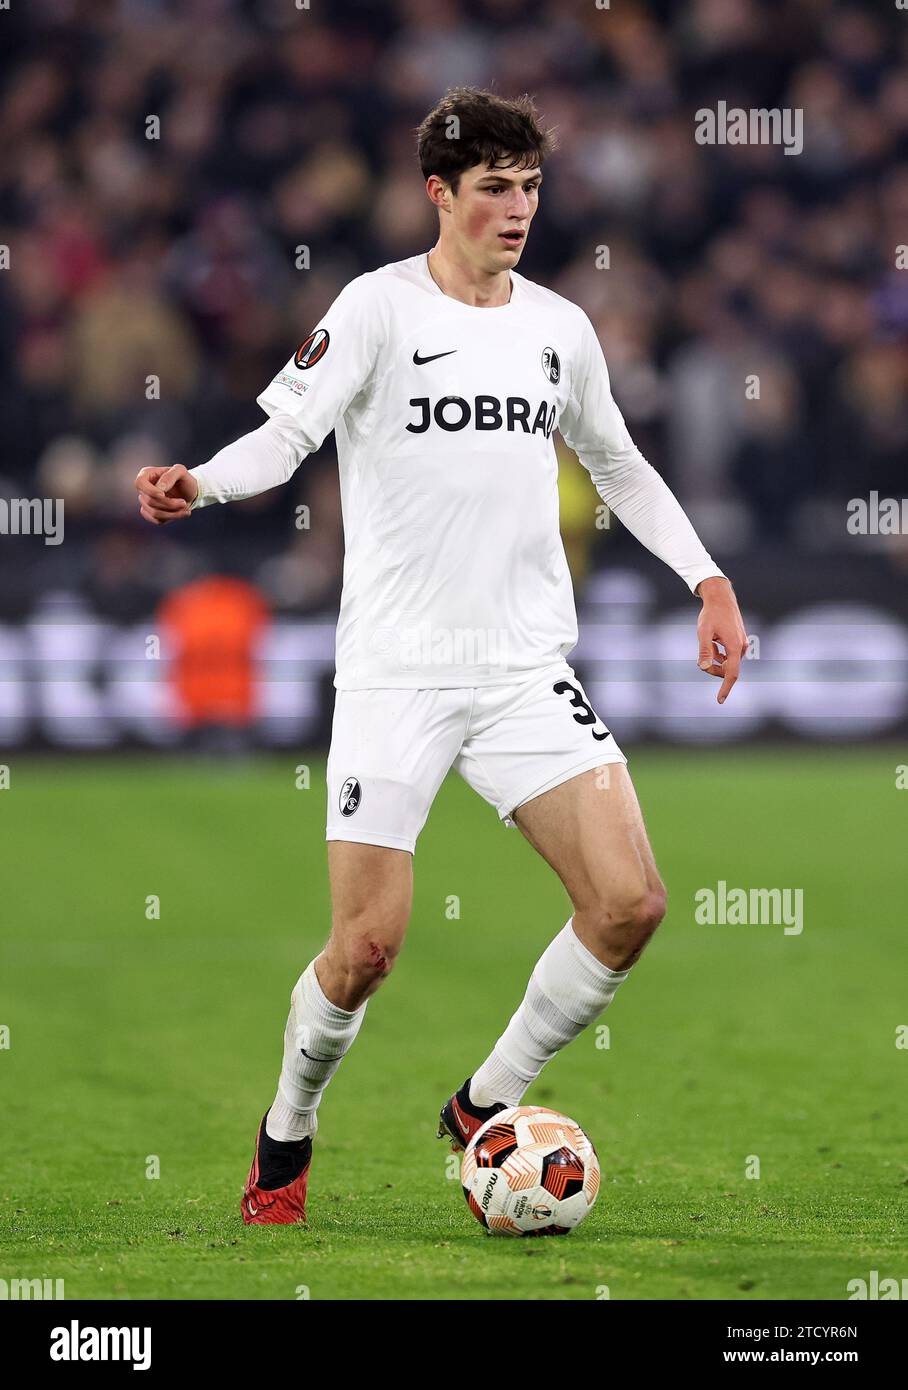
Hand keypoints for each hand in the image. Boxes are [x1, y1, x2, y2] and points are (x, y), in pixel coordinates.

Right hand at [135, 464, 197, 524]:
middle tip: (184, 502)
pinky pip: (157, 520)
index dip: (150, 491)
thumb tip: (159, 488)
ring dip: (172, 513)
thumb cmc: (184, 479)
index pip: (140, 483)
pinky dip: (172, 518)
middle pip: (149, 501)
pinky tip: (183, 513)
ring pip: (154, 513)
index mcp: (146, 474)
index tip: (163, 495)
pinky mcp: (151, 513)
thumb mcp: (181, 471)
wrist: (189, 492)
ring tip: (186, 508)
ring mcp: (146, 502)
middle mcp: (143, 489)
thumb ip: (170, 476)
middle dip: (169, 504)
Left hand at [695, 576, 747, 703]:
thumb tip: (704, 667)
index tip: (720, 701)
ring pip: (725, 661)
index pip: (732, 674)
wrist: (721, 598)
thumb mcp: (703, 631)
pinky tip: (714, 639)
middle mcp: (741, 647)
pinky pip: (727, 654)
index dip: (725, 688)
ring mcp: (742, 644)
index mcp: (735, 647)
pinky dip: (718, 651)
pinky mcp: (739, 641)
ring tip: (709, 639)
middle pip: (726, 669)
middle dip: (713, 666)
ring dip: (714, 656)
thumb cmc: (711, 614)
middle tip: (703, 653)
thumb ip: (704, 650)